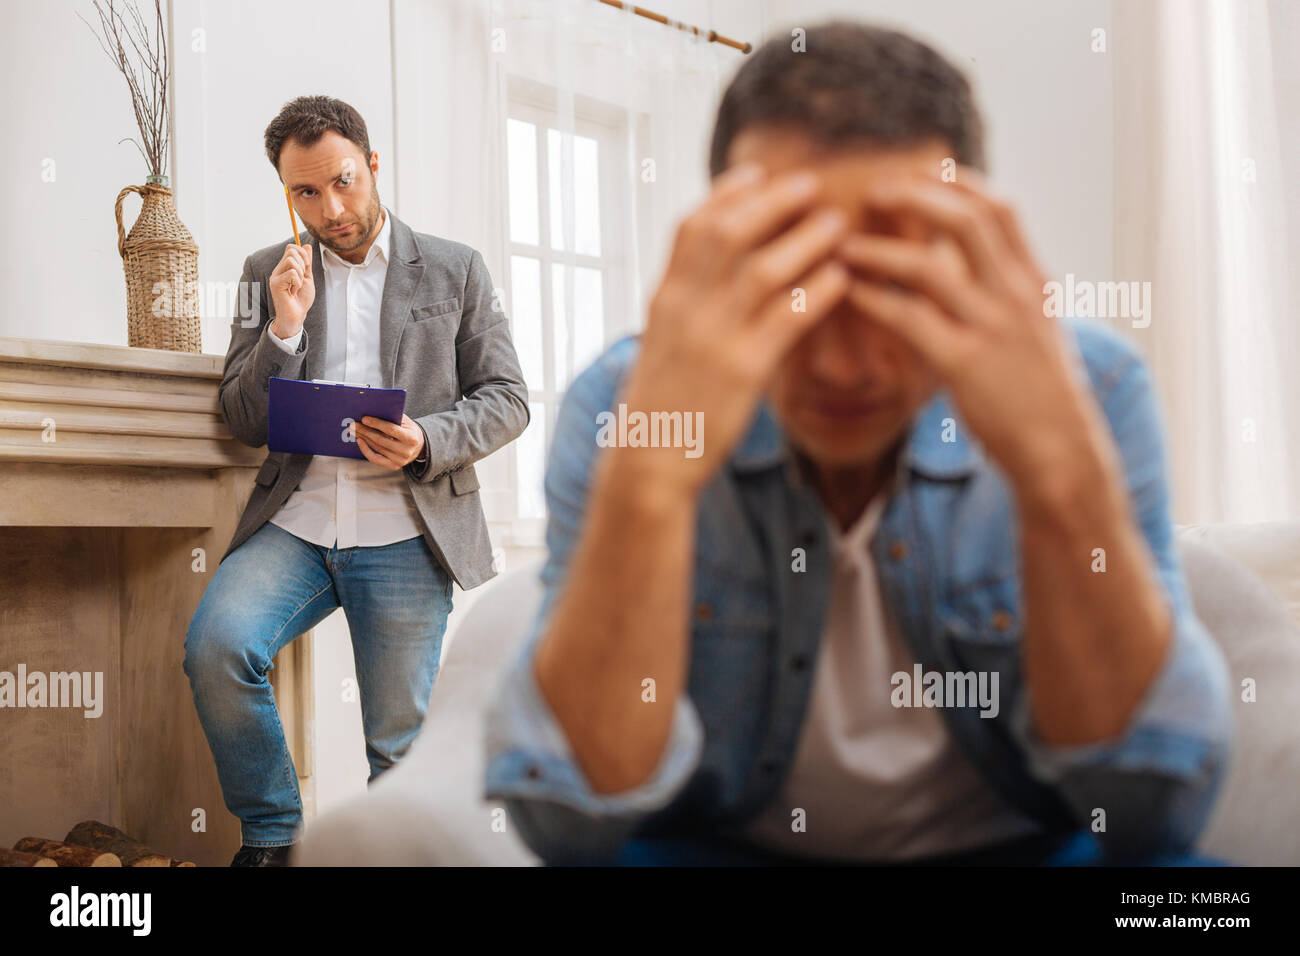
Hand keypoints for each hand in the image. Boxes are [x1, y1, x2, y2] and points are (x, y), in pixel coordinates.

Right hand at [268, 242, 313, 337]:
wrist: (297, 316)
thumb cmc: (301, 299)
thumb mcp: (307, 278)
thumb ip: (306, 263)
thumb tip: (307, 246)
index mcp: (285, 267)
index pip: (291, 248)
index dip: (303, 253)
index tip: (307, 267)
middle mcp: (278, 270)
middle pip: (291, 251)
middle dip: (303, 263)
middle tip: (302, 278)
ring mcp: (275, 276)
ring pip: (291, 260)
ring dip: (300, 274)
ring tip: (297, 286)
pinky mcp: (276, 284)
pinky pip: (292, 274)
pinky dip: (298, 283)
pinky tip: (294, 291)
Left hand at [354, 413, 425, 470]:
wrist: (419, 446)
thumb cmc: (409, 431)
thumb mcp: (406, 422)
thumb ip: (393, 417)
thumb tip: (374, 411)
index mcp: (411, 438)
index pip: (391, 430)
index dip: (376, 424)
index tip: (364, 419)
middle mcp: (406, 451)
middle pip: (380, 439)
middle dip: (365, 431)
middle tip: (354, 424)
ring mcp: (400, 460)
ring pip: (376, 447)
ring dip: (363, 438)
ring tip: (355, 430)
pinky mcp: (393, 466)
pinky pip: (375, 459)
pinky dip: (365, 450)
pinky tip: (360, 441)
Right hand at [619, 162, 851, 496]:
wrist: (648, 461)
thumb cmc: (661, 405)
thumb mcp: (660, 343)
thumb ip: (685, 305)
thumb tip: (710, 274)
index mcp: (664, 297)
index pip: (692, 225)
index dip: (728, 192)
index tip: (760, 173)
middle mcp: (686, 308)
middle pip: (730, 231)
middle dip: (773, 201)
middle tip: (811, 185)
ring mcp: (713, 337)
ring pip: (764, 267)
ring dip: (806, 238)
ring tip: (838, 224)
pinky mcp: (742, 371)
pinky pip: (787, 317)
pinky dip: (817, 291)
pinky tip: (841, 279)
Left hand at [836, 170, 1114, 495]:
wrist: (1062, 452)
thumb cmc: (1042, 398)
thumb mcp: (1038, 333)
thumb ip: (1008, 296)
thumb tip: (974, 270)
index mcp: (1034, 283)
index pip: (1001, 209)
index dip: (959, 182)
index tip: (921, 171)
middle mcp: (1017, 296)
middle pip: (967, 218)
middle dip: (917, 194)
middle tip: (875, 189)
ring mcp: (992, 328)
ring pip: (930, 266)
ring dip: (880, 249)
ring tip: (843, 244)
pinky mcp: (965, 365)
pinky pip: (910, 318)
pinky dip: (874, 298)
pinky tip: (848, 290)